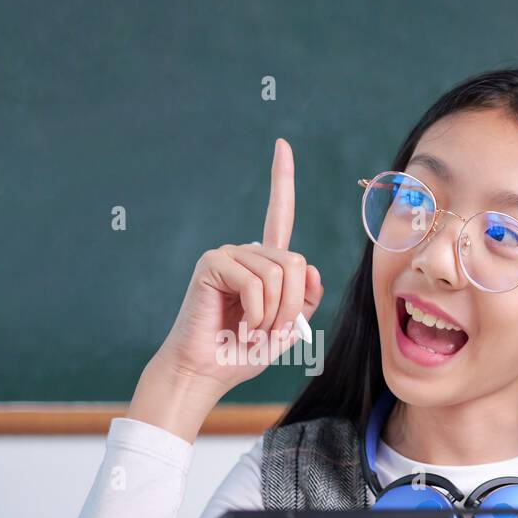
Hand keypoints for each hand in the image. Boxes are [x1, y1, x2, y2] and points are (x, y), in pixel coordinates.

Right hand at [128, 138, 323, 440]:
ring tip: (254, 331)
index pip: (278, 215)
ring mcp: (227, 255)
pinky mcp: (212, 265)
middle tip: (274, 331)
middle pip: (296, 261)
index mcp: (263, 264)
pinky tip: (242, 326)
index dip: (282, 180)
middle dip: (294, 304)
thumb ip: (306, 298)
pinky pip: (256, 282)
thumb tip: (310, 267)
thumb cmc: (241, 352)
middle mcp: (245, 253)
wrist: (206, 372)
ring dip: (275, 313)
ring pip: (280, 273)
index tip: (282, 145)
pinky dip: (258, 312)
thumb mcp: (288, 328)